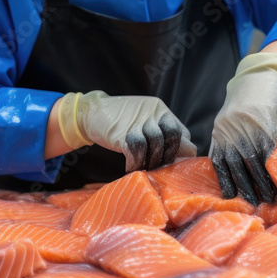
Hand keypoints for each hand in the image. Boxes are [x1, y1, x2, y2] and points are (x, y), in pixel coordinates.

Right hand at [57, 91, 196, 170]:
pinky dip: (136, 164)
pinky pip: (136, 152)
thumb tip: (185, 150)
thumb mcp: (144, 118)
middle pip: (171, 137)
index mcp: (159, 109)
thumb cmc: (120, 118)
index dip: (182, 148)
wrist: (91, 112)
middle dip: (168, 156)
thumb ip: (162, 130)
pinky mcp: (123, 134)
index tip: (178, 160)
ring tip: (146, 168)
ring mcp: (137, 123)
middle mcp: (151, 113)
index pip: (180, 130)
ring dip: (151, 162)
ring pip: (155, 146)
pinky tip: (132, 167)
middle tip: (161, 166)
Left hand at [210, 52, 276, 204]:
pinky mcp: (267, 128)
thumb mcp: (230, 122)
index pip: (219, 162)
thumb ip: (230, 142)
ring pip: (254, 162)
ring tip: (269, 198)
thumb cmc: (245, 105)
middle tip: (253, 204)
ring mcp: (249, 131)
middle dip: (245, 187)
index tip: (230, 197)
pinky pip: (270, 153)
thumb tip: (237, 170)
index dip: (225, 181)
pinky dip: (273, 169)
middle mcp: (231, 133)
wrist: (259, 78)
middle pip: (236, 166)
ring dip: (262, 183)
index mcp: (219, 133)